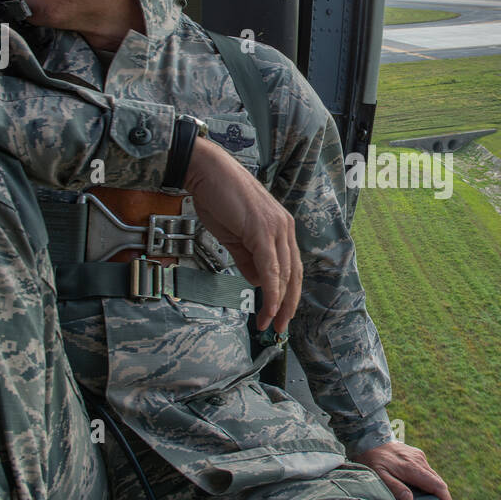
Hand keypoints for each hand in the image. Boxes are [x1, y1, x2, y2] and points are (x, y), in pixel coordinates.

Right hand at [185, 139, 301, 333]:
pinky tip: (268, 307)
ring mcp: (276, 227)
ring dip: (278, 302)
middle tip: (279, 328)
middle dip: (288, 305)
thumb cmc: (218, 198)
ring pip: (284, 273)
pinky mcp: (263, 230)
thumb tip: (258, 282)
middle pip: (294, 274)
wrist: (206, 172)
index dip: (287, 295)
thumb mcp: (234, 237)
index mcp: (280, 228)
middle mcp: (285, 227)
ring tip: (270, 323)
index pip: (291, 267)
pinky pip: (271, 267)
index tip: (278, 316)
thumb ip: (247, 259)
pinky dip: (271, 290)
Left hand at [355, 441, 451, 499]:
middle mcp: (419, 461)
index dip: (444, 497)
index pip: (436, 484)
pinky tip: (417, 488)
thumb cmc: (372, 460)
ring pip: (432, 476)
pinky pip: (426, 470)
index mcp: (412, 468)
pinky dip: (426, 480)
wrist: (370, 439)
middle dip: (441, 496)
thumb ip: (394, 488)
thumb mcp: (378, 476)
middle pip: (438, 481)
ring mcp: (419, 457)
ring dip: (433, 488)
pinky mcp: (417, 454)